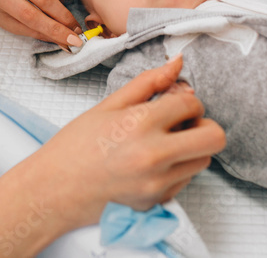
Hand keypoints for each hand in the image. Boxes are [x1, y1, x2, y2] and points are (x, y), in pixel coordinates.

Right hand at [33, 56, 226, 228]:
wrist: (53, 190)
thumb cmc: (75, 145)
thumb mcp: (109, 104)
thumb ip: (149, 82)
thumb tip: (178, 63)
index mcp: (141, 123)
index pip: (192, 104)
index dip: (186, 99)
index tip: (172, 102)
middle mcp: (154, 155)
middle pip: (214, 137)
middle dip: (203, 125)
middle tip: (180, 123)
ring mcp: (158, 183)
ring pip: (204, 160)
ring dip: (191, 148)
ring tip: (163, 143)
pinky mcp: (157, 202)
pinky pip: (186, 180)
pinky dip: (177, 169)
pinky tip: (150, 164)